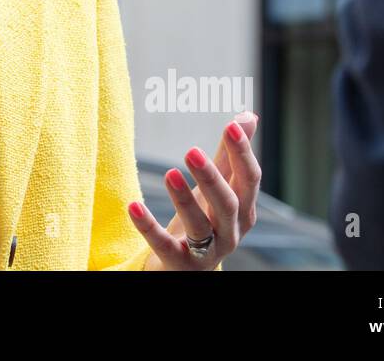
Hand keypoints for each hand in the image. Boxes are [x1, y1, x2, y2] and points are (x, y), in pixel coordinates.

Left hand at [126, 110, 260, 270]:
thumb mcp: (218, 188)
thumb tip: (248, 115)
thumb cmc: (206, 221)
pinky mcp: (179, 264)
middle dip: (212, 178)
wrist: (187, 268)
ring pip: (199, 227)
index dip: (243, 154)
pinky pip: (164, 246)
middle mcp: (231, 232)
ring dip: (183, 200)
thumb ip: (229, 155)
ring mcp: (207, 252)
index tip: (231, 125)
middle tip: (191, 150)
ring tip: (169, 173)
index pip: (250, 180)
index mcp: (244, 210)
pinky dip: (149, 227)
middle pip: (227, 204)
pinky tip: (133, 207)